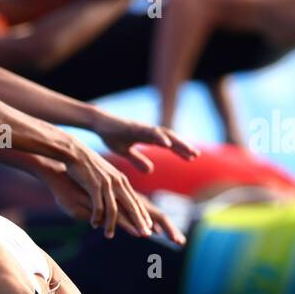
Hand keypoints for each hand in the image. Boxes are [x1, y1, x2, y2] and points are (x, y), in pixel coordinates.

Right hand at [46, 140, 152, 237]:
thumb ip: (113, 186)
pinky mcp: (94, 185)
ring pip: (113, 209)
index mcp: (121, 181)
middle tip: (145, 235)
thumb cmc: (88, 165)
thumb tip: (116, 198)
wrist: (75, 152)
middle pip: (131, 206)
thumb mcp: (106, 175)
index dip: (143, 215)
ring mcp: (106, 184)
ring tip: (109, 236)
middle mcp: (117, 182)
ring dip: (111, 225)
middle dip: (139, 222)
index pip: (135, 201)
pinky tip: (93, 225)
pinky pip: (97, 206)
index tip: (149, 227)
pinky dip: (96, 217)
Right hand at [88, 108, 202, 167]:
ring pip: (164, 134)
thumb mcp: (125, 151)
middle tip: (196, 155)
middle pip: (170, 138)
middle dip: (183, 146)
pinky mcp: (134, 126)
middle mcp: (148, 131)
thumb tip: (151, 171)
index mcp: (147, 137)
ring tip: (189, 151)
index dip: (179, 150)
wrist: (98, 123)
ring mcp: (142, 127)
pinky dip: (159, 137)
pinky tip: (167, 144)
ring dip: (177, 142)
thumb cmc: (111, 135)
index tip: (192, 158)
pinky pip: (149, 132)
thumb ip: (138, 160)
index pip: (168, 143)